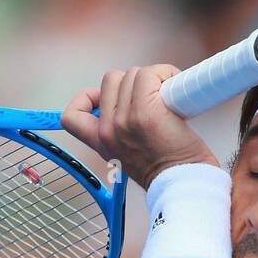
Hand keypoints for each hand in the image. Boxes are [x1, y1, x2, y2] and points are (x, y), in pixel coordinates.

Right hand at [61, 65, 219, 191]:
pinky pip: (149, 74)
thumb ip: (120, 129)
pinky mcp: (146, 111)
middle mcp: (109, 130)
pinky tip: (174, 94)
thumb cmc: (169, 170)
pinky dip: (166, 75)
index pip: (72, 116)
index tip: (102, 98)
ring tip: (167, 102)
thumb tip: (125, 98)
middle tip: (152, 103)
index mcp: (102, 143)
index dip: (85, 98)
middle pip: (111, 79)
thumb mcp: (130, 155)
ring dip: (153, 80)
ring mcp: (125, 120)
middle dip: (133, 84)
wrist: (185, 184)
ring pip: (132, 74)